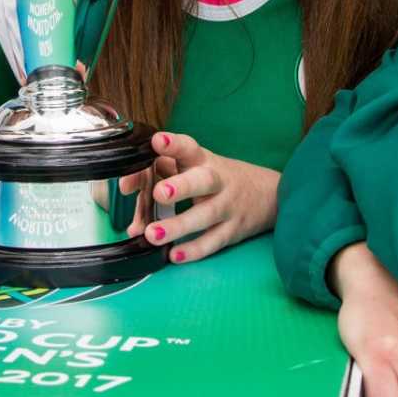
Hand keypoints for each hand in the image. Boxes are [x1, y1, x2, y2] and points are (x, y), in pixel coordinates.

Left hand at [137, 132, 277, 264]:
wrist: (269, 194)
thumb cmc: (219, 178)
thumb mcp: (197, 165)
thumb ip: (162, 170)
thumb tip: (128, 185)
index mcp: (203, 161)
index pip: (189, 148)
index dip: (174, 144)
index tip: (157, 141)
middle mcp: (217, 182)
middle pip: (202, 181)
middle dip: (181, 187)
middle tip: (158, 192)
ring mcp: (227, 207)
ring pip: (205, 216)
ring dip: (178, 226)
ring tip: (153, 234)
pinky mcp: (232, 231)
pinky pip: (213, 242)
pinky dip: (194, 250)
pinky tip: (174, 255)